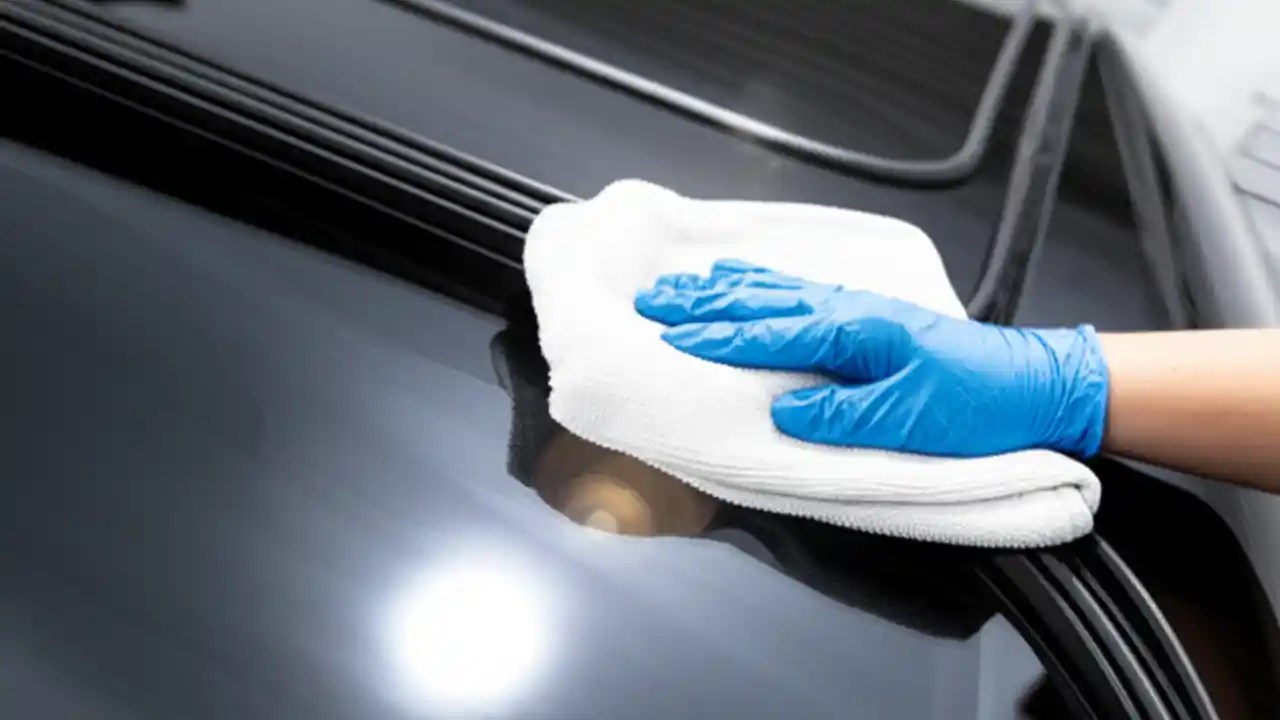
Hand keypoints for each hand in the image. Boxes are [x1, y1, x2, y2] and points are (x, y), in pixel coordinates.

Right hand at [635, 259, 1108, 457]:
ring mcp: (856, 308)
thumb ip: (844, 416)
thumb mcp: (911, 419)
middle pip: (761, 300)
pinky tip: (744, 282)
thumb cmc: (976, 404)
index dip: (716, 337)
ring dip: (723, 288)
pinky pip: (796, 291)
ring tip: (679, 286)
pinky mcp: (865, 316)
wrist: (1031, 385)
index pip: (769, 334)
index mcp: (856, 333)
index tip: (668, 338)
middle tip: (651, 302)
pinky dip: (759, 284)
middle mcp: (849, 311)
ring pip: (775, 290)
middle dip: (702, 302)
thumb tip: (785, 414)